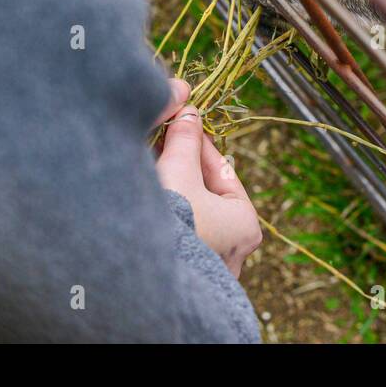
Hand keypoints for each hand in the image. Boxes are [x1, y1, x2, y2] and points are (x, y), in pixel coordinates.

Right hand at [154, 79, 261, 277]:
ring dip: (171, 187)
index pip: (223, 172)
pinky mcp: (183, 274)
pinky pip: (179, 234)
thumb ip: (185, 140)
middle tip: (162, 142)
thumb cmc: (173, 220)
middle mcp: (233, 248)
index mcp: (245, 224)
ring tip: (149, 165)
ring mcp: (208, 264)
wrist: (140, 273)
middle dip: (182, 166)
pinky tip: (146, 194)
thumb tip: (189, 112)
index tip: (183, 124)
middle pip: (206, 193)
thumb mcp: (178, 169)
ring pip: (191, 213)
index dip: (199, 144)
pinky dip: (166, 213)